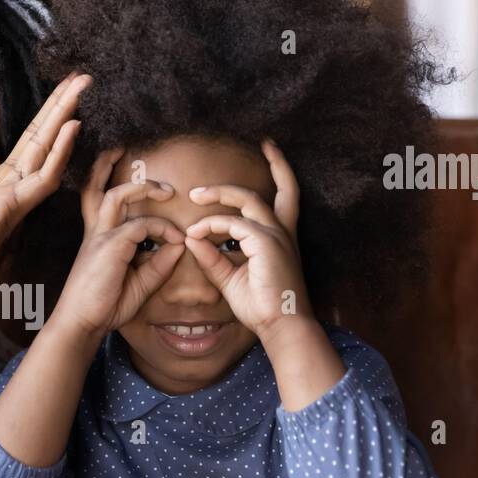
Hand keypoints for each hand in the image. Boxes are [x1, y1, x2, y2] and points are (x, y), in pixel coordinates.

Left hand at [0, 72, 90, 319]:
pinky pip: (42, 178)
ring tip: (82, 85)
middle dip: (53, 108)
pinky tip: (72, 127)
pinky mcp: (13, 210)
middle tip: (76, 77)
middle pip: (34, 141)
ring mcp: (13, 200)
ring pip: (44, 151)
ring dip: (63, 116)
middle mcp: (5, 191)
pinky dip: (58, 152)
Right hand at [49, 148, 185, 338]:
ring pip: (118, 195)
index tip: (165, 218)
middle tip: (125, 150)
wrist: (82, 323)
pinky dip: (160, 228)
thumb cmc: (105, 305)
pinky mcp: (109, 246)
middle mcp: (96, 232)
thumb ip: (158, 264)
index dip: (130, 197)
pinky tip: (174, 239)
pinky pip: (140, 226)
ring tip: (167, 190)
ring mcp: (100, 237)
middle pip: (96, 187)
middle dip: (107, 164)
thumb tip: (179, 245)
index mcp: (99, 237)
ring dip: (143, 186)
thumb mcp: (139, 283)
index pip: (103, 201)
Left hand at [182, 139, 308, 340]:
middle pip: (283, 187)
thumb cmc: (261, 306)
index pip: (286, 197)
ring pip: (248, 199)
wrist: (281, 327)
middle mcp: (283, 232)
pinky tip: (195, 235)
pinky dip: (211, 225)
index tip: (268, 150)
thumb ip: (212, 257)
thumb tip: (191, 239)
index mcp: (280, 238)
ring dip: (219, 193)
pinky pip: (233, 224)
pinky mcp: (266, 243)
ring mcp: (277, 236)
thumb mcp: (230, 278)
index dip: (280, 171)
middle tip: (240, 158)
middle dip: (272, 163)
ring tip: (195, 195)